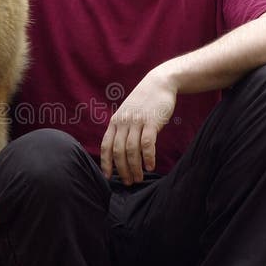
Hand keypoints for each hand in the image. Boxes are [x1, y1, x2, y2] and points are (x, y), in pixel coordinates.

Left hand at [100, 66, 175, 183]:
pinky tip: (150, 167)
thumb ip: (123, 129)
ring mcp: (136, 122)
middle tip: (128, 182)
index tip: (108, 176)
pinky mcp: (151, 122)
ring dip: (134, 167)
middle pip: (118, 151)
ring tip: (139, 179)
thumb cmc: (145, 102)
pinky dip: (147, 157)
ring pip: (131, 150)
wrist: (160, 83)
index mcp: (115, 122)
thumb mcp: (128, 113)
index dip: (106, 162)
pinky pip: (146, 143)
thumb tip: (122, 151)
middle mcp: (123, 123)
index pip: (106, 145)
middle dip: (122, 169)